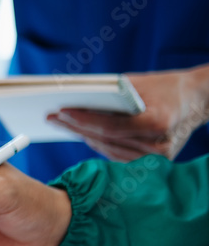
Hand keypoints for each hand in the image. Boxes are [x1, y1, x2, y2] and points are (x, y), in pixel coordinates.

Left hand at [49, 65, 208, 160]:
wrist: (195, 99)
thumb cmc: (164, 86)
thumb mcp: (138, 83)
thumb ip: (110, 93)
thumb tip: (72, 97)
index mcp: (157, 122)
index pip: (111, 126)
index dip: (84, 120)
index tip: (61, 112)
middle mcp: (158, 144)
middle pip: (106, 139)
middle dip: (75, 127)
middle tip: (51, 117)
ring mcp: (157, 157)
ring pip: (108, 149)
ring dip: (83, 137)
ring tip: (61, 123)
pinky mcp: (154, 162)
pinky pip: (117, 155)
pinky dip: (99, 143)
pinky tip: (82, 133)